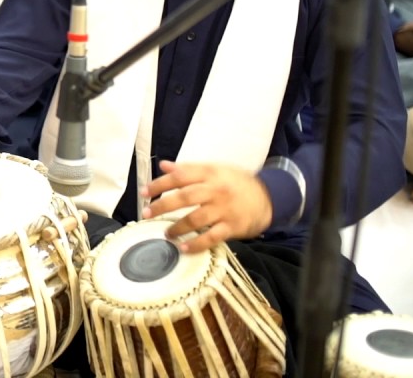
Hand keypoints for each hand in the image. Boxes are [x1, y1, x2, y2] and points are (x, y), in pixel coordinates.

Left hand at [142, 160, 272, 252]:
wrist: (269, 196)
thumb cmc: (236, 182)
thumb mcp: (215, 169)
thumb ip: (188, 169)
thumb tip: (163, 165)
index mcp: (210, 173)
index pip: (180, 176)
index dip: (160, 184)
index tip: (144, 192)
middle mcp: (216, 190)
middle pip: (185, 197)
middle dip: (163, 205)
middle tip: (146, 213)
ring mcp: (225, 209)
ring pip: (196, 218)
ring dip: (178, 227)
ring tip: (166, 234)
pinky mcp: (233, 226)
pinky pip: (212, 237)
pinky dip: (196, 244)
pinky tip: (183, 248)